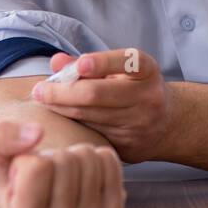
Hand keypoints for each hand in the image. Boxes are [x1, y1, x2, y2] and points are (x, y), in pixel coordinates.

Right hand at [0, 120, 125, 207]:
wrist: (41, 191)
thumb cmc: (13, 173)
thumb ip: (1, 138)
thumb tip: (37, 132)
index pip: (38, 168)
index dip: (28, 158)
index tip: (24, 173)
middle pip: (65, 161)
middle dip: (53, 154)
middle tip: (47, 171)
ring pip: (88, 159)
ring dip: (74, 153)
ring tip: (62, 173)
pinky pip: (109, 162)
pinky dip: (96, 155)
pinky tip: (83, 172)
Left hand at [29, 48, 171, 162]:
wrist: (168, 123)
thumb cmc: (133, 88)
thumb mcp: (119, 69)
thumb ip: (87, 63)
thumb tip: (56, 61)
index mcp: (147, 71)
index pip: (126, 62)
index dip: (101, 62)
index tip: (79, 64)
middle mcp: (147, 96)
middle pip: (97, 94)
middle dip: (62, 92)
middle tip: (38, 90)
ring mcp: (140, 123)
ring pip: (90, 117)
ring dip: (61, 109)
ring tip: (42, 102)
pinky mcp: (130, 146)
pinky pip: (93, 134)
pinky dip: (73, 125)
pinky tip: (58, 119)